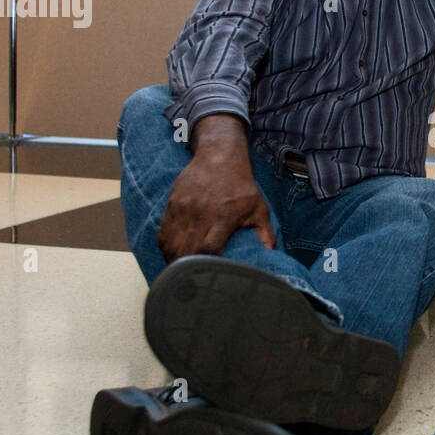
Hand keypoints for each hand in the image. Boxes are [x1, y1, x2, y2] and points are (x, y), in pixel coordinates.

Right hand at [157, 114, 276, 260]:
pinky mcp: (172, 205)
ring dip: (173, 260)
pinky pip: (162, 233)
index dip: (208, 265)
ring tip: (180, 269)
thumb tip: (272, 253)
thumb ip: (265, 231)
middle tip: (191, 278)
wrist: (219, 156)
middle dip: (188, 269)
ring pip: (171, 245)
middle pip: (186, 251)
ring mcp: (184, 210)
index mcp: (223, 218)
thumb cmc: (241, 185)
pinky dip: (165, 247)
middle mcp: (201, 215)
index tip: (210, 273)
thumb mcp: (259, 207)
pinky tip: (172, 253)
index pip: (209, 250)